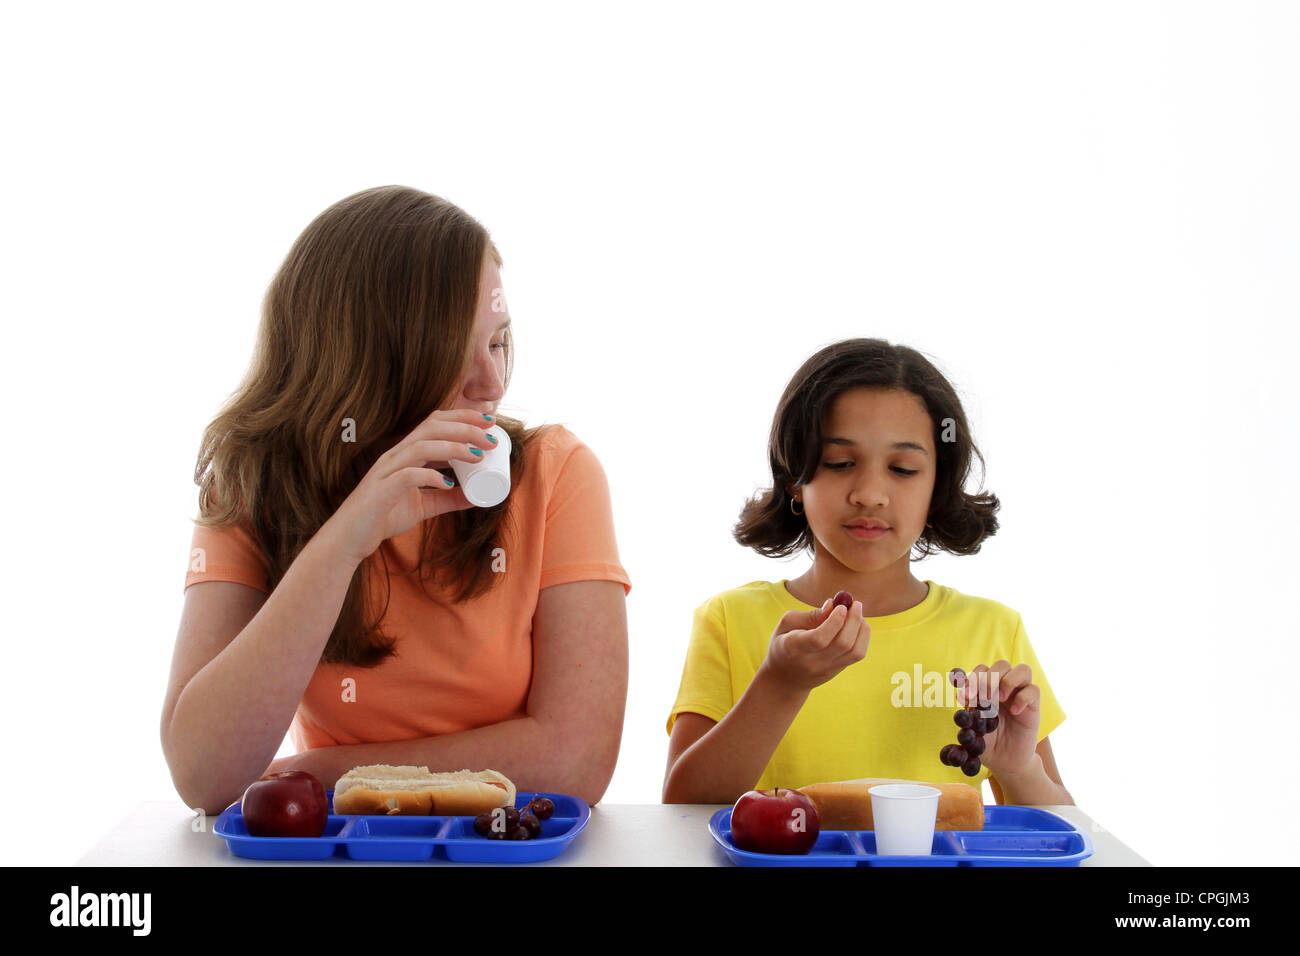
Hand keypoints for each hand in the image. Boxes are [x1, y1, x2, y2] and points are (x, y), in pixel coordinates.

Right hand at [322, 409, 500, 567]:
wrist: (349, 538)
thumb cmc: (383, 517)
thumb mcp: (423, 506)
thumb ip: (447, 499)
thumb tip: (477, 496)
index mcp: (405, 454)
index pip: (435, 423)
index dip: (462, 417)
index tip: (489, 422)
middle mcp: (395, 455)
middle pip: (432, 427)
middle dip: (464, 427)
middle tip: (491, 437)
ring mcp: (386, 471)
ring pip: (421, 446)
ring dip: (453, 447)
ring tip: (478, 456)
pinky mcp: (381, 491)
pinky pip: (406, 476)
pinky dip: (429, 476)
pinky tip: (447, 482)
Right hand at [760, 598, 869, 692]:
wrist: (786, 679)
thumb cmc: (784, 643)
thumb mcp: (787, 624)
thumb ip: (810, 615)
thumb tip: (832, 605)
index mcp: (794, 648)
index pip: (820, 638)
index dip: (834, 621)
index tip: (841, 606)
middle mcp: (813, 662)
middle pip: (842, 644)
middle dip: (853, 620)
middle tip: (855, 604)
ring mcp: (828, 669)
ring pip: (855, 650)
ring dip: (861, 628)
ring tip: (856, 613)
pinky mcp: (838, 670)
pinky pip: (858, 654)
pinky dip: (863, 636)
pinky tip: (858, 625)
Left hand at [961, 660, 1039, 776]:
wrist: (1005, 762)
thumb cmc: (986, 743)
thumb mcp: (972, 729)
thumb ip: (967, 713)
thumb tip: (960, 695)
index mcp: (986, 689)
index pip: (982, 669)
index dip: (973, 677)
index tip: (966, 696)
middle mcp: (1004, 688)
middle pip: (1002, 665)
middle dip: (990, 677)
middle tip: (982, 697)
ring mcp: (1020, 695)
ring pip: (1023, 670)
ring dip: (1009, 680)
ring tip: (1000, 699)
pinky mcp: (1034, 707)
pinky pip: (1034, 690)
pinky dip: (1023, 698)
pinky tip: (1015, 712)